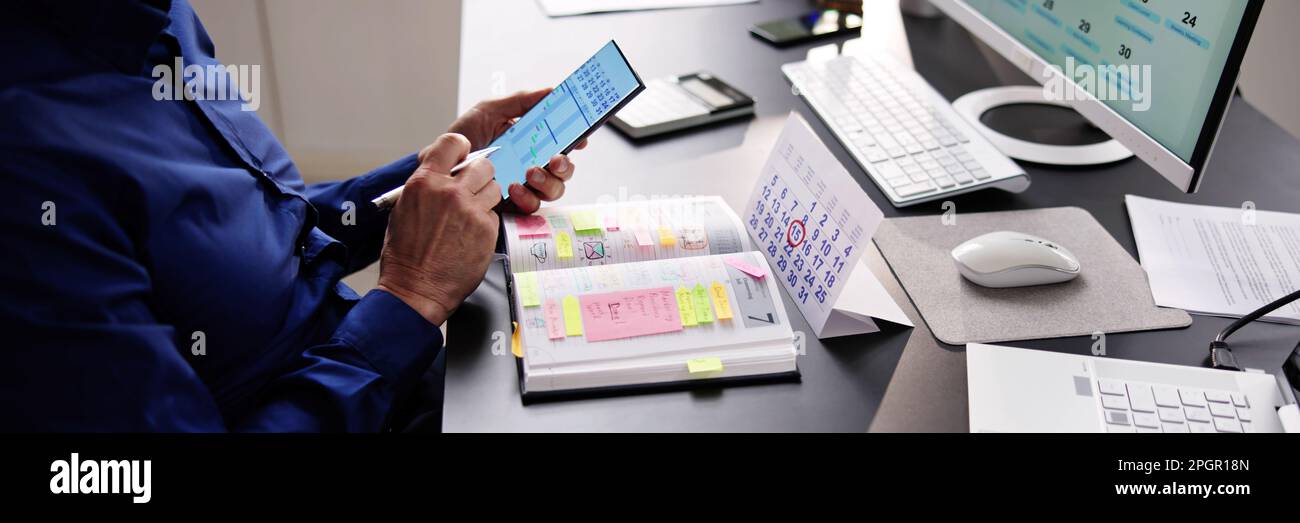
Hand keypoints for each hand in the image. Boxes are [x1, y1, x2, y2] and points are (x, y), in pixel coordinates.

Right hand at [376, 133, 500, 324]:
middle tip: (470, 192)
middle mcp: (449, 192)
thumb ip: (426, 186)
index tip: (464, 157)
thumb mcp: (405, 209)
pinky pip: (495, 214)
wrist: (416, 289)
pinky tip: (470, 235)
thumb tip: (442, 173)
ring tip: (469, 216)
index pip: (452, 143)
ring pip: (494, 189)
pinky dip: (486, 222)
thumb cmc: (405, 254)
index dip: (462, 150)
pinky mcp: (487, 229)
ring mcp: (471, 210)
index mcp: (424, 182)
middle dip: (479, 177)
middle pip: (483, 165)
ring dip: (485, 199)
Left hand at [447, 88, 585, 213]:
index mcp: (531, 142)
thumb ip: (520, 101)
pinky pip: (532, 207)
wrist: (438, 166)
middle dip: (565, 165)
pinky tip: (513, 188)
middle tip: (554, 159)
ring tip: (529, 173)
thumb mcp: (489, 111)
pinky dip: (527, 197)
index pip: (561, 142)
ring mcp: (524, 187)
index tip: (580, 138)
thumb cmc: (464, 138)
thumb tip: (551, 91)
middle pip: (564, 169)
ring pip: (554, 190)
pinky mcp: (513, 206)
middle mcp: (532, 165)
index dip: (576, 141)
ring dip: (547, 182)